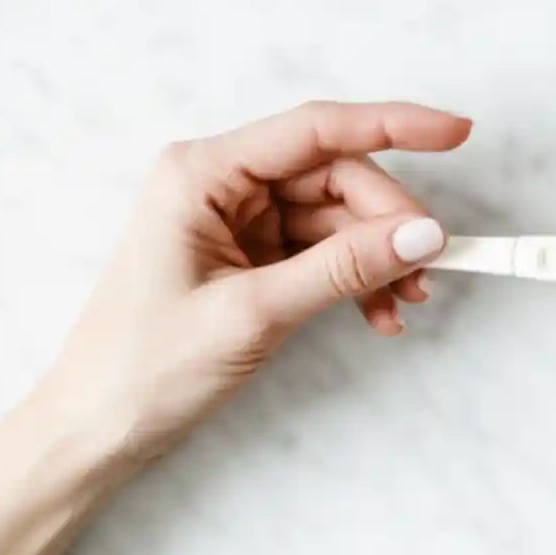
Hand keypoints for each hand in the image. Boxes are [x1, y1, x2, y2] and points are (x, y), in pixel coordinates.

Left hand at [38, 101, 471, 469]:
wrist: (99, 427)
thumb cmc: (147, 365)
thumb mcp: (254, 312)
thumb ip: (341, 268)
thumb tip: (420, 235)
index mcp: (202, 174)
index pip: (315, 130)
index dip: (393, 126)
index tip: (456, 132)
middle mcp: (220, 185)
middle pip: (334, 176)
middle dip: (388, 219)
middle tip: (429, 266)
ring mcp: (237, 222)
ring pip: (336, 218)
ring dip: (379, 257)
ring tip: (407, 303)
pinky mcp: (250, 257)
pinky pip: (323, 252)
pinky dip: (357, 280)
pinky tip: (379, 315)